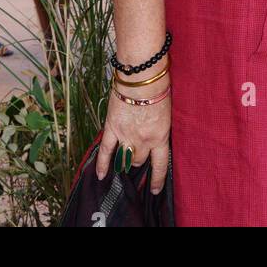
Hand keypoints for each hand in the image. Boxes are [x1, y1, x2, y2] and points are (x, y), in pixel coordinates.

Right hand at [94, 72, 172, 194]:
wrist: (142, 77)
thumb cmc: (158, 89)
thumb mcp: (165, 113)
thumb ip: (158, 128)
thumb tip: (152, 137)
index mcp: (160, 136)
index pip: (159, 165)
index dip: (157, 179)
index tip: (155, 190)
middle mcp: (143, 140)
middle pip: (140, 160)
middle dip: (139, 161)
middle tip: (138, 159)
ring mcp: (126, 136)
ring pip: (124, 158)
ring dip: (125, 160)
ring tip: (124, 161)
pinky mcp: (112, 129)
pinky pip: (106, 151)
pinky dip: (102, 164)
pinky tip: (101, 175)